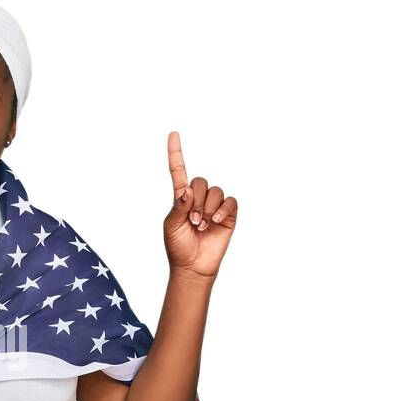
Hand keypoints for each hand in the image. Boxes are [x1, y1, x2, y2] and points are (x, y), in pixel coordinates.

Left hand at [162, 130, 238, 278]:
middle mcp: (199, 198)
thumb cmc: (178, 246)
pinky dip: (222, 210)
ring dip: (208, 208)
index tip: (173, 134)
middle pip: (201, 181)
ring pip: (216, 191)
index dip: (176, 153)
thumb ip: (178, 206)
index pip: (179, 171)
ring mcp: (214, 206)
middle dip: (196, 201)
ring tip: (202, 225)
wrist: (192, 266)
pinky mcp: (228, 215)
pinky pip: (230, 201)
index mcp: (181, 198)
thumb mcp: (171, 225)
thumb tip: (186, 190)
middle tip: (193, 221)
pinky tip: (214, 222)